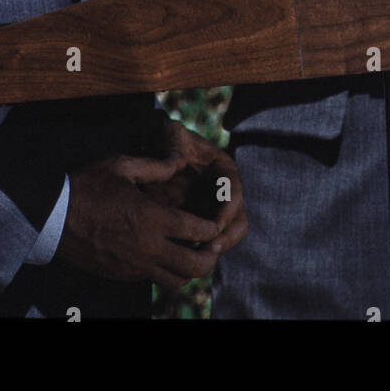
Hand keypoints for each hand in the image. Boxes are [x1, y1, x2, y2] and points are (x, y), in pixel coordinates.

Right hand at [56, 153, 224, 290]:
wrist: (53, 218)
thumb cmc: (87, 186)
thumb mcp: (122, 165)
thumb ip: (155, 165)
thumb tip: (179, 162)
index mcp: (153, 218)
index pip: (198, 231)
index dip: (213, 228)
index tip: (216, 222)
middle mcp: (149, 247)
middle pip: (195, 266)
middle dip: (211, 256)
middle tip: (213, 244)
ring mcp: (136, 266)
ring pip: (177, 281)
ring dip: (190, 269)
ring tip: (191, 253)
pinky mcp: (123, 275)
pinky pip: (154, 280)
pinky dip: (166, 272)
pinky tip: (164, 255)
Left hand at [152, 119, 247, 254]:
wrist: (151, 155)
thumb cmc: (164, 141)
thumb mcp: (170, 133)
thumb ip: (174, 140)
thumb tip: (178, 162)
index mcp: (222, 169)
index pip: (233, 190)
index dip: (228, 209)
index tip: (216, 225)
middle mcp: (223, 191)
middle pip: (238, 218)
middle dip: (228, 235)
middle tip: (210, 248)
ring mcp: (214, 210)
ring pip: (228, 235)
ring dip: (219, 247)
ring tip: (201, 257)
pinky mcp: (201, 224)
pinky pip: (209, 242)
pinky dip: (203, 251)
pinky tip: (188, 257)